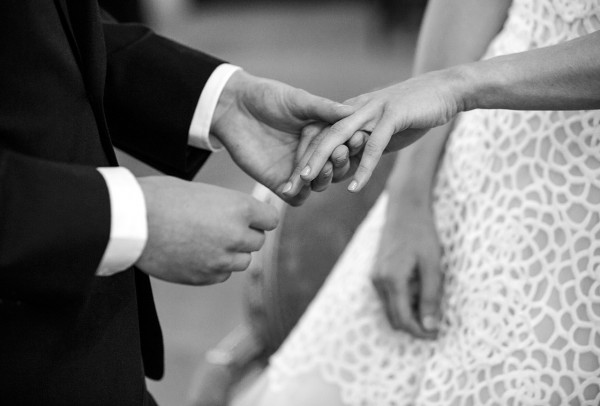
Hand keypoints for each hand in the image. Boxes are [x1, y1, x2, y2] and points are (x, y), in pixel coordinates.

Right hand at [135, 177, 278, 284]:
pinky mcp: (204, 277)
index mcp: (239, 208)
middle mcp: (236, 235)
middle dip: (245, 235)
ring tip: (208, 241)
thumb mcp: (202, 192)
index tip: (251, 218)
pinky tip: (197, 254)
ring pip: (242, 262)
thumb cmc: (160, 198)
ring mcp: (221, 259)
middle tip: (223, 228)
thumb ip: (227, 206)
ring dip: (232, 253)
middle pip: (257, 242)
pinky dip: (215, 267)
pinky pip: (222, 275)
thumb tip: (239, 215)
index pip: (270, 220)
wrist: (130, 222)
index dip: (259, 218)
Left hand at [211, 70, 353, 205]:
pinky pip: (296, 197)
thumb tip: (351, 110)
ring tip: (324, 168)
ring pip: (318, 185)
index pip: (343, 146)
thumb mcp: (299, 100)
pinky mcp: (278, 182)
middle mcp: (311, 155)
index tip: (357, 138)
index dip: (351, 145)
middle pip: (335, 169)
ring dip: (325, 179)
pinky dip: (301, 194)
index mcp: (321, 135)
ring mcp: (295, 170)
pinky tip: (299, 185)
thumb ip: (323, 108)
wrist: (234, 107)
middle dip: (341, 164)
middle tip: (340, 153)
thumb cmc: (267, 97)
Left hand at [290, 67, 466, 192]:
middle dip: (304, 160)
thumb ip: (362, 146)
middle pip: (322, 135)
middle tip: (290, 183)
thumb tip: (347, 169)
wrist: (445, 91)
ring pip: (340, 137)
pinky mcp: (393, 116)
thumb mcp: (381, 131)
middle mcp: (356, 109)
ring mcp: (373, 111)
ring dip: (323, 160)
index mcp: (351, 112)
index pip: (321, 134)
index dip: (306, 156)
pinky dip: (364, 167)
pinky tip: (355, 187)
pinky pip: (374, 146)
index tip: (293, 180)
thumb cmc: (412, 113)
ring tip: (308, 181)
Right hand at [371, 197, 443, 338]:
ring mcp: (375, 276)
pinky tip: (419, 290)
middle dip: (415, 326)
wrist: (405, 209)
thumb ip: (430, 296)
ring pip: (391, 309)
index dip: (421, 331)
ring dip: (409, 313)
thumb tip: (430, 326)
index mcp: (392, 280)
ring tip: (430, 303)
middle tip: (437, 323)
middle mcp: (379, 281)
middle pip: (394, 318)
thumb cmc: (421, 234)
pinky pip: (388, 297)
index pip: (404, 319)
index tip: (437, 333)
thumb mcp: (432, 265)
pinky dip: (403, 302)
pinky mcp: (377, 272)